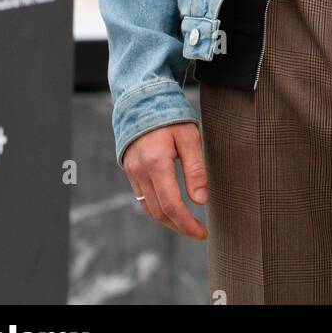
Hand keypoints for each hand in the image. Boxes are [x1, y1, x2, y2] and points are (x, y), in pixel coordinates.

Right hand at [123, 122, 207, 239]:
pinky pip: (142, 197)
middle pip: (158, 211)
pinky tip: (171, 208)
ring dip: (167, 220)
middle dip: (179, 226)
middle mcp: (140, 171)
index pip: (171, 204)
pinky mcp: (129, 170)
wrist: (143, 100)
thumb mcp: (190, 137)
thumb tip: (200, 200)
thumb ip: (195, 169)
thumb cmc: (171, 117)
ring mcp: (132, 171)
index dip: (187, 223)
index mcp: (156, 162)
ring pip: (148, 208)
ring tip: (187, 224)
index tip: (202, 233)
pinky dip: (157, 208)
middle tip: (198, 232)